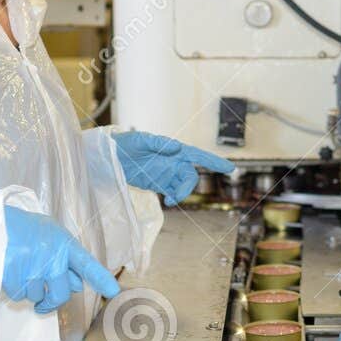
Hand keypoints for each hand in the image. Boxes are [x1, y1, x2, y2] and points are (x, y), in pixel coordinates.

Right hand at [2, 207, 119, 312]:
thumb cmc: (23, 229)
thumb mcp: (49, 235)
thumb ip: (65, 258)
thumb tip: (77, 286)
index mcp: (64, 244)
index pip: (87, 265)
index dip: (101, 280)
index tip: (113, 292)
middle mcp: (52, 256)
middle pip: (61, 294)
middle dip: (51, 302)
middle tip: (44, 303)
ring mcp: (33, 267)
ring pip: (37, 297)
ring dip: (30, 291)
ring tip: (20, 271)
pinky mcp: (14, 275)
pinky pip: (19, 295)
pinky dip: (14, 289)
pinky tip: (10, 272)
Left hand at [112, 131, 235, 205]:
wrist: (110, 156)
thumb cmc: (125, 143)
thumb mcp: (139, 140)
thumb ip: (158, 144)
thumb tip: (178, 147)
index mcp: (173, 149)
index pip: (197, 155)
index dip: (214, 161)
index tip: (230, 168)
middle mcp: (173, 162)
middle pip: (191, 176)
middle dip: (189, 186)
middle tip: (177, 195)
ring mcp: (166, 174)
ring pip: (183, 186)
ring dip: (181, 194)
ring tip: (169, 199)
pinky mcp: (158, 184)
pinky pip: (172, 192)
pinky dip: (174, 197)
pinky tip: (166, 201)